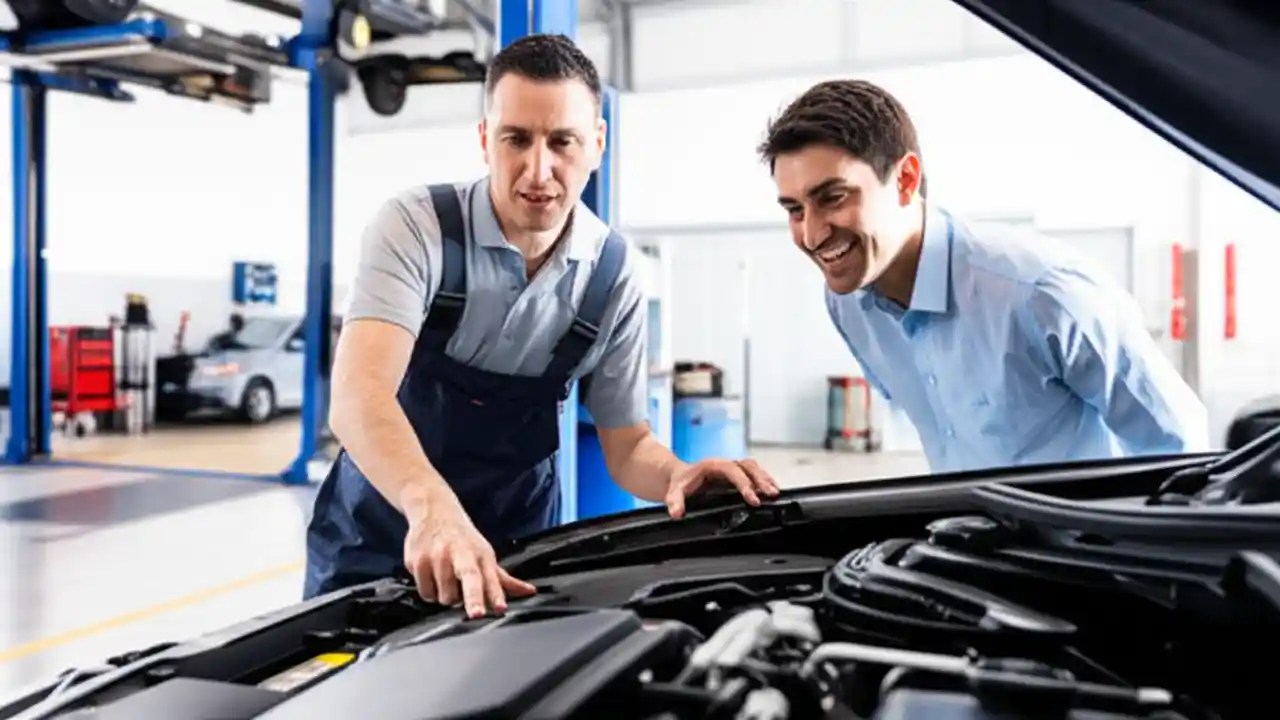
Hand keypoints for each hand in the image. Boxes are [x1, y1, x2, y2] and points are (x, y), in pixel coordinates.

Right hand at [402, 494, 537, 617]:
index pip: (488, 578)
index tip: (500, 607)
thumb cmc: (463, 537)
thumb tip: (530, 591)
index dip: (495, 594)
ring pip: (444, 597)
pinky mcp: (416, 561)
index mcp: (479, 554)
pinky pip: (425, 593)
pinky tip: (432, 573)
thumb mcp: (485, 554)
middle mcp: (458, 554)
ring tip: (447, 576)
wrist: (433, 510)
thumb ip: (504, 579)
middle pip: (467, 581)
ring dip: (446, 595)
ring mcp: (436, 557)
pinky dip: (429, 590)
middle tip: (476, 613)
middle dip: (473, 597)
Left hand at [664, 458, 780, 518]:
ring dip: (766, 480)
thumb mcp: (674, 492)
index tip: (752, 498)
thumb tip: (677, 514)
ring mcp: (733, 470)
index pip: (732, 471)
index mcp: (712, 466)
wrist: (679, 478)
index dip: (744, 483)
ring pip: (754, 469)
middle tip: (771, 494)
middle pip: (748, 467)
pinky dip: (764, 482)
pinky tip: (772, 493)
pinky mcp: (737, 477)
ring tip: (776, 494)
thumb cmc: (680, 483)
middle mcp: (725, 466)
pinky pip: (754, 475)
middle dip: (761, 480)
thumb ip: (674, 502)